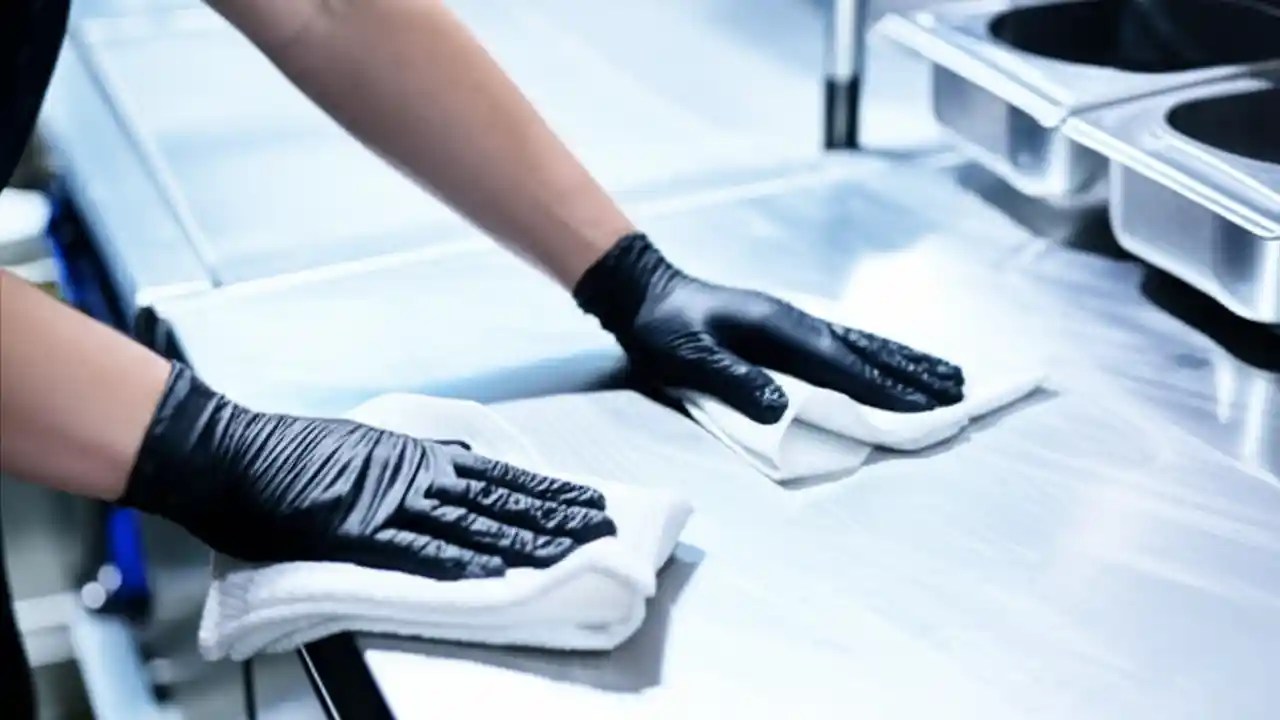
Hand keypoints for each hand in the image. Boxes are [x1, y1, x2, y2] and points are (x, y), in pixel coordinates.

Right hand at [122, 364, 615, 578]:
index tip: (592, 504)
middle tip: (606, 528)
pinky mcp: (357, 531)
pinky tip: (495, 572)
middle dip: (557, 516)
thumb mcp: (371, 446)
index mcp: (418, 459)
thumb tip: (466, 461)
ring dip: (526, 539)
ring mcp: (388, 504)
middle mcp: (415, 477)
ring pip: (473, 524)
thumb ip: (421, 458)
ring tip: (572, 550)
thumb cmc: (294, 456)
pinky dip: (458, 562)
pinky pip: (415, 550)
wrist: (231, 453)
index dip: (550, 493)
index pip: (502, 479)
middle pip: (501, 500)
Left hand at [574, 234, 964, 423]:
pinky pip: (847, 342)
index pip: (841, 365)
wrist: (646, 294)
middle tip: (959, 390)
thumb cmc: (664, 329)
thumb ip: (734, 381)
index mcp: (779, 328)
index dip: (882, 390)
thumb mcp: (689, 358)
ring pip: (864, 343)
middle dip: (913, 372)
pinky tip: (894, 361)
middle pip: (868, 349)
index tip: (921, 409)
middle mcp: (797, 321)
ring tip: (946, 374)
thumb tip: (779, 407)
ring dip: (906, 361)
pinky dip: (879, 353)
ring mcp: (796, 321)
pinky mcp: (789, 328)